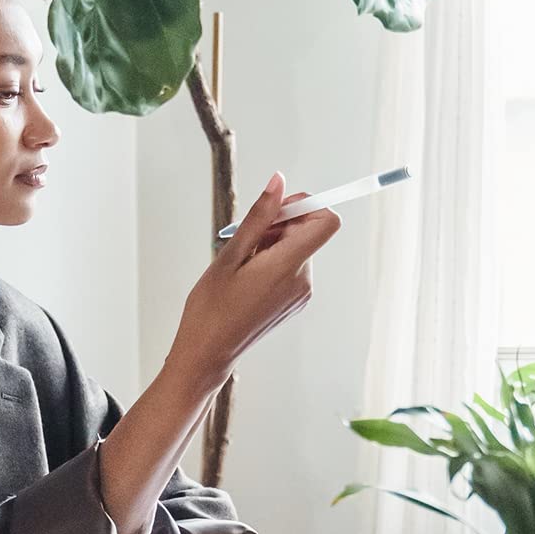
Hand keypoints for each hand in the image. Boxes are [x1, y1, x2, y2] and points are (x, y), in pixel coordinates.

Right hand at [170, 172, 340, 384]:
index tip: (277, 210)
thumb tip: (279, 181)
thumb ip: (259, 216)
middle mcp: (302, 280)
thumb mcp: (230, 255)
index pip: (326, 221)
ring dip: (275, 244)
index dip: (306, 206)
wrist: (208, 352)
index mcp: (287, 266)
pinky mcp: (295, 302)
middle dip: (282, 225)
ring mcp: (301, 294)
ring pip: (299, 249)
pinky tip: (249, 277)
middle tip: (247, 238)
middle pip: (309, 232)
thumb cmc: (212, 308)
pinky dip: (275, 262)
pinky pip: (293, 267)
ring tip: (243, 263)